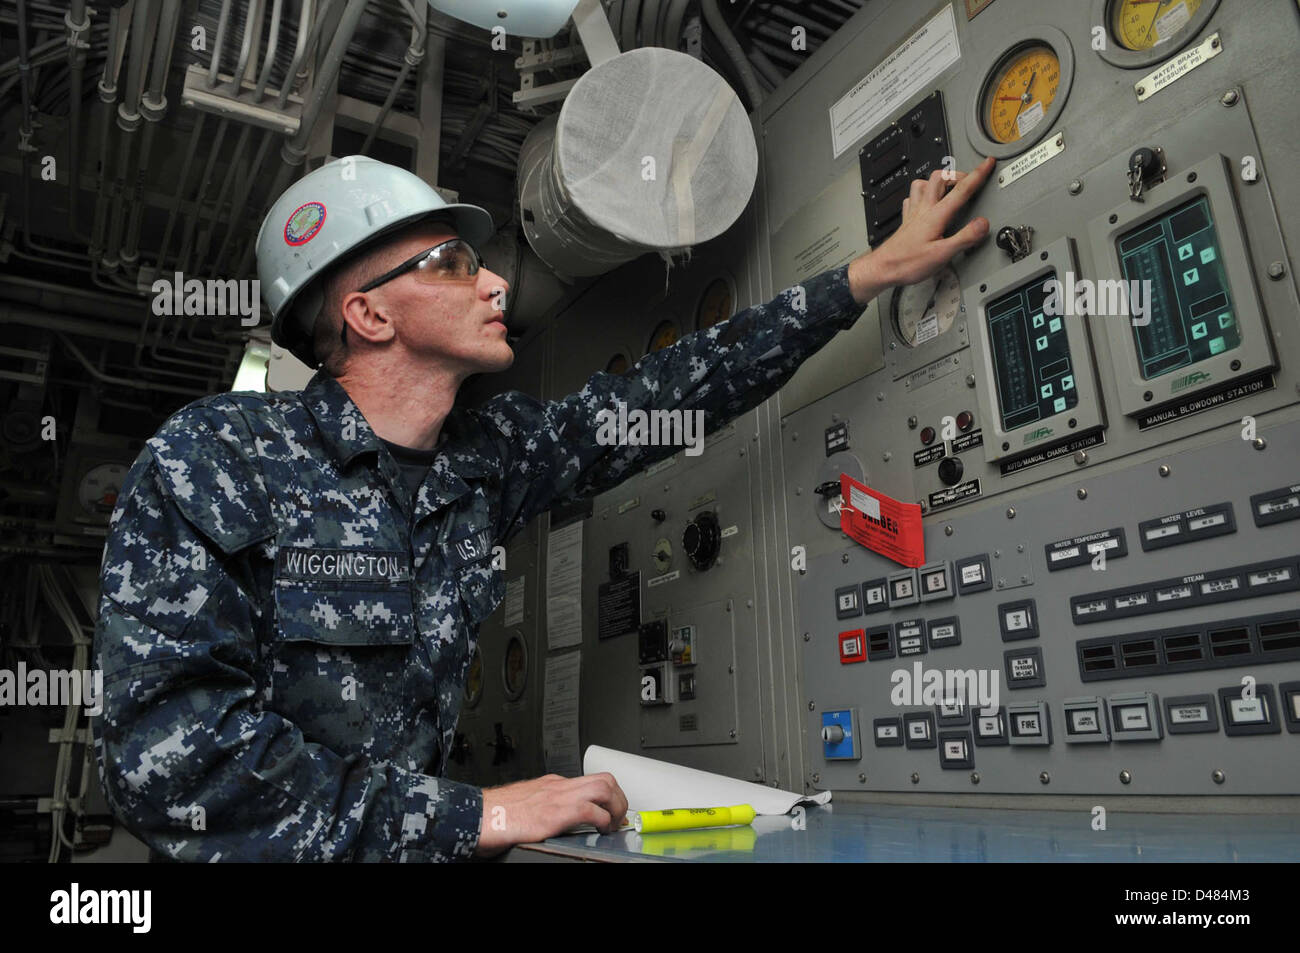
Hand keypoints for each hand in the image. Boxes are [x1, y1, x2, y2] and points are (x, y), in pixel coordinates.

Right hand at [474, 772, 628, 856]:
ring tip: (612, 825)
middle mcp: (558, 786)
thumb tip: (558, 820)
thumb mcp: (527, 803)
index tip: (612, 811)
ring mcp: (558, 797)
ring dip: (616, 807)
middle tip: (618, 817)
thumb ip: (546, 806)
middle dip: (619, 798)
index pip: (590, 781)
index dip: (608, 796)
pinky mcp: (554, 813)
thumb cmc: (497, 814)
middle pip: (604, 778)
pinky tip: (599, 831)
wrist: (479, 816)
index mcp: (552, 784)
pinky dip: (602, 820)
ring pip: (604, 787)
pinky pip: (590, 810)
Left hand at [849, 156, 994, 300]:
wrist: (882, 268)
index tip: (988, 163)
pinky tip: (924, 199)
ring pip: (922, 183)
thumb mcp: (942, 255)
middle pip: (939, 178)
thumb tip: (983, 224)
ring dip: (937, 180)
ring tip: (948, 184)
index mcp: (936, 215)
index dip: (978, 174)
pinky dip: (920, 194)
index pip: (961, 190)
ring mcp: (913, 213)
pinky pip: (911, 198)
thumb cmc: (907, 263)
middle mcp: (923, 209)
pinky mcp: (906, 220)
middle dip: (957, 174)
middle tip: (969, 178)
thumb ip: (964, 238)